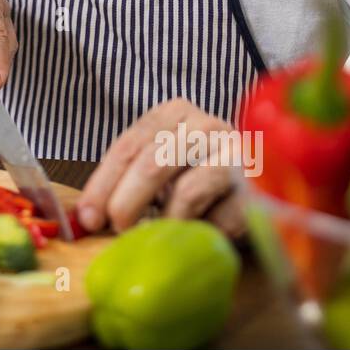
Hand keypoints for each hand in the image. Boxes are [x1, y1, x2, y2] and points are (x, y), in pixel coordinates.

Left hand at [76, 98, 247, 238]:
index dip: (103, 184)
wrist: (265, 180)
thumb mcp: (161, 164)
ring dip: (165, 222)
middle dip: (126, 203)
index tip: (87, 217)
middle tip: (118, 229)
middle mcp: (206, 126)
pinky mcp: (259, 189)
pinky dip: (203, 233)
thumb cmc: (199, 173)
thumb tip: (84, 217)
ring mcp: (236, 155)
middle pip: (153, 164)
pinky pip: (220, 220)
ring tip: (158, 235)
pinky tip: (200, 232)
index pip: (129, 146)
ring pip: (187, 193)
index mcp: (174, 114)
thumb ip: (125, 180)